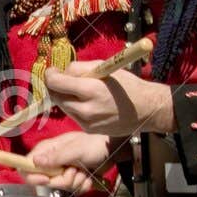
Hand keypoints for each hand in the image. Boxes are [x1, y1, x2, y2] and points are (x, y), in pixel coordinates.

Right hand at [25, 131, 113, 195]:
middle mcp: (51, 162)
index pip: (27, 166)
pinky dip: (82, 186)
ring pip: (60, 188)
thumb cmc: (93, 144)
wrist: (110, 151)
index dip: (33, 176)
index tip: (46, 179)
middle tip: (74, 170)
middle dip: (63, 180)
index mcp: (47, 151)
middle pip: (46, 182)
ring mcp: (61, 172)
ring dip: (75, 182)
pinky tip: (88, 176)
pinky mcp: (71, 180)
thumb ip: (56, 156)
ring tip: (84, 171)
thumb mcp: (75, 149)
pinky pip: (72, 191)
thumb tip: (34, 161)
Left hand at [43, 61, 174, 137]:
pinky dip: (75, 107)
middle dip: (55, 86)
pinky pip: (73, 115)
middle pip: (56, 97)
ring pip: (63, 107)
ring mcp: (87, 122)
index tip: (53, 71)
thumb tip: (62, 71)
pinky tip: (87, 102)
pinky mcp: (88, 129)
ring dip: (65, 96)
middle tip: (62, 78)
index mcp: (91, 89)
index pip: (56, 83)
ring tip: (78, 90)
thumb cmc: (127, 85)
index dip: (50, 75)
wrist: (145, 109)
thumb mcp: (105, 67)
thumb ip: (80, 68)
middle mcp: (86, 108)